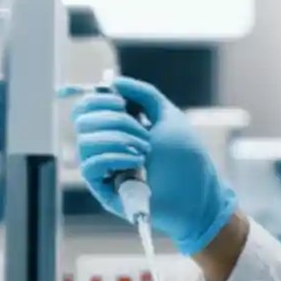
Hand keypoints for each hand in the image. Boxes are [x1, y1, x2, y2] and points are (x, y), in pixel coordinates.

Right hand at [72, 76, 236, 254]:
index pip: (89, 108)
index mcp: (120, 128)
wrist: (198, 197)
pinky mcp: (104, 189)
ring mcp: (105, 168)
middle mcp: (108, 146)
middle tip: (144, 133)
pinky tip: (136, 162)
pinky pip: (89, 166)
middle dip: (115, 120)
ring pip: (85, 141)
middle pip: (83, 120)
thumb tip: (114, 82)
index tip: (120, 101)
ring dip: (118, 139)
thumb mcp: (169, 117)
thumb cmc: (187, 160)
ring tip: (145, 150)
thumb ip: (144, 95)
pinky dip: (112, 157)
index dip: (99, 99)